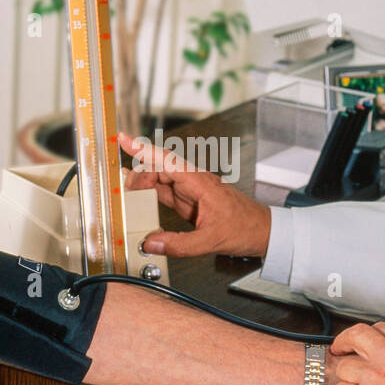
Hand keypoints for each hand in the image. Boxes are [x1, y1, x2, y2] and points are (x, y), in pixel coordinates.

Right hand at [119, 131, 271, 257]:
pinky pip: (165, 192)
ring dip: (141, 186)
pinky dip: (149, 194)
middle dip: (137, 177)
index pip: (166, 160)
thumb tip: (151, 243)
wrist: (263, 232)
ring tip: (124, 194)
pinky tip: (137, 197)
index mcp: (199, 182)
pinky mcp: (189, 201)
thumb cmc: (245, 228)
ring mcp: (191, 190)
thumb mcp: (211, 241)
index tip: (124, 140)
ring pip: (159, 180)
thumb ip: (179, 244)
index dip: (143, 149)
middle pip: (158, 169)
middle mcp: (193, 181)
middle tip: (121, 192)